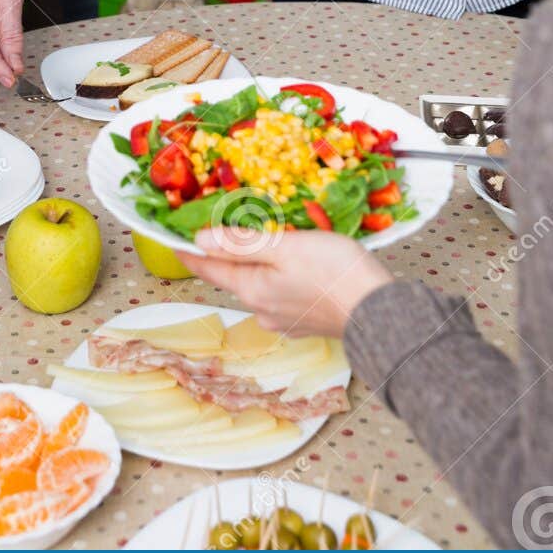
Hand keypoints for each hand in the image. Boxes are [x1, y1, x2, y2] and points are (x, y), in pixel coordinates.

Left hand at [188, 227, 391, 340]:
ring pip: (260, 287)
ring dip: (259, 267)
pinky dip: (281, 280)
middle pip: (235, 277)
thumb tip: (200, 240)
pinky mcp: (306, 323)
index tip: (172, 239)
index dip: (190, 251)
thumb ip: (242, 243)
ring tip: (265, 244)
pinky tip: (295, 269)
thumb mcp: (284, 247)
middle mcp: (262, 310)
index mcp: (252, 290)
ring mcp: (284, 320)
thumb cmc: (335, 273)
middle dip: (228, 254)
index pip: (209, 268)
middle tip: (222, 229)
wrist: (380, 313)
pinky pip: (282, 296)